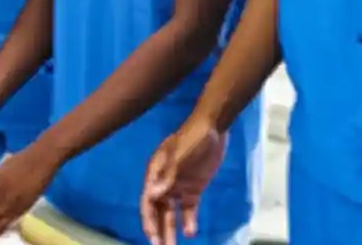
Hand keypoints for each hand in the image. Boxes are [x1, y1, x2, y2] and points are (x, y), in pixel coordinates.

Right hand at [140, 118, 226, 244]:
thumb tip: (152, 194)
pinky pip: (188, 209)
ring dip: (170, 230)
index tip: (152, 237)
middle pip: (157, 210)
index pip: (148, 201)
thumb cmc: (193, 138)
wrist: (213, 128)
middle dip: (158, 229)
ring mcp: (178, 185)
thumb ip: (168, 175)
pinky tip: (190, 233)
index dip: (148, 220)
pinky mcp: (192, 188)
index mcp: (155, 172)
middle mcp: (163, 181)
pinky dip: (188, 221)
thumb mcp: (181, 156)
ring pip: (171, 213)